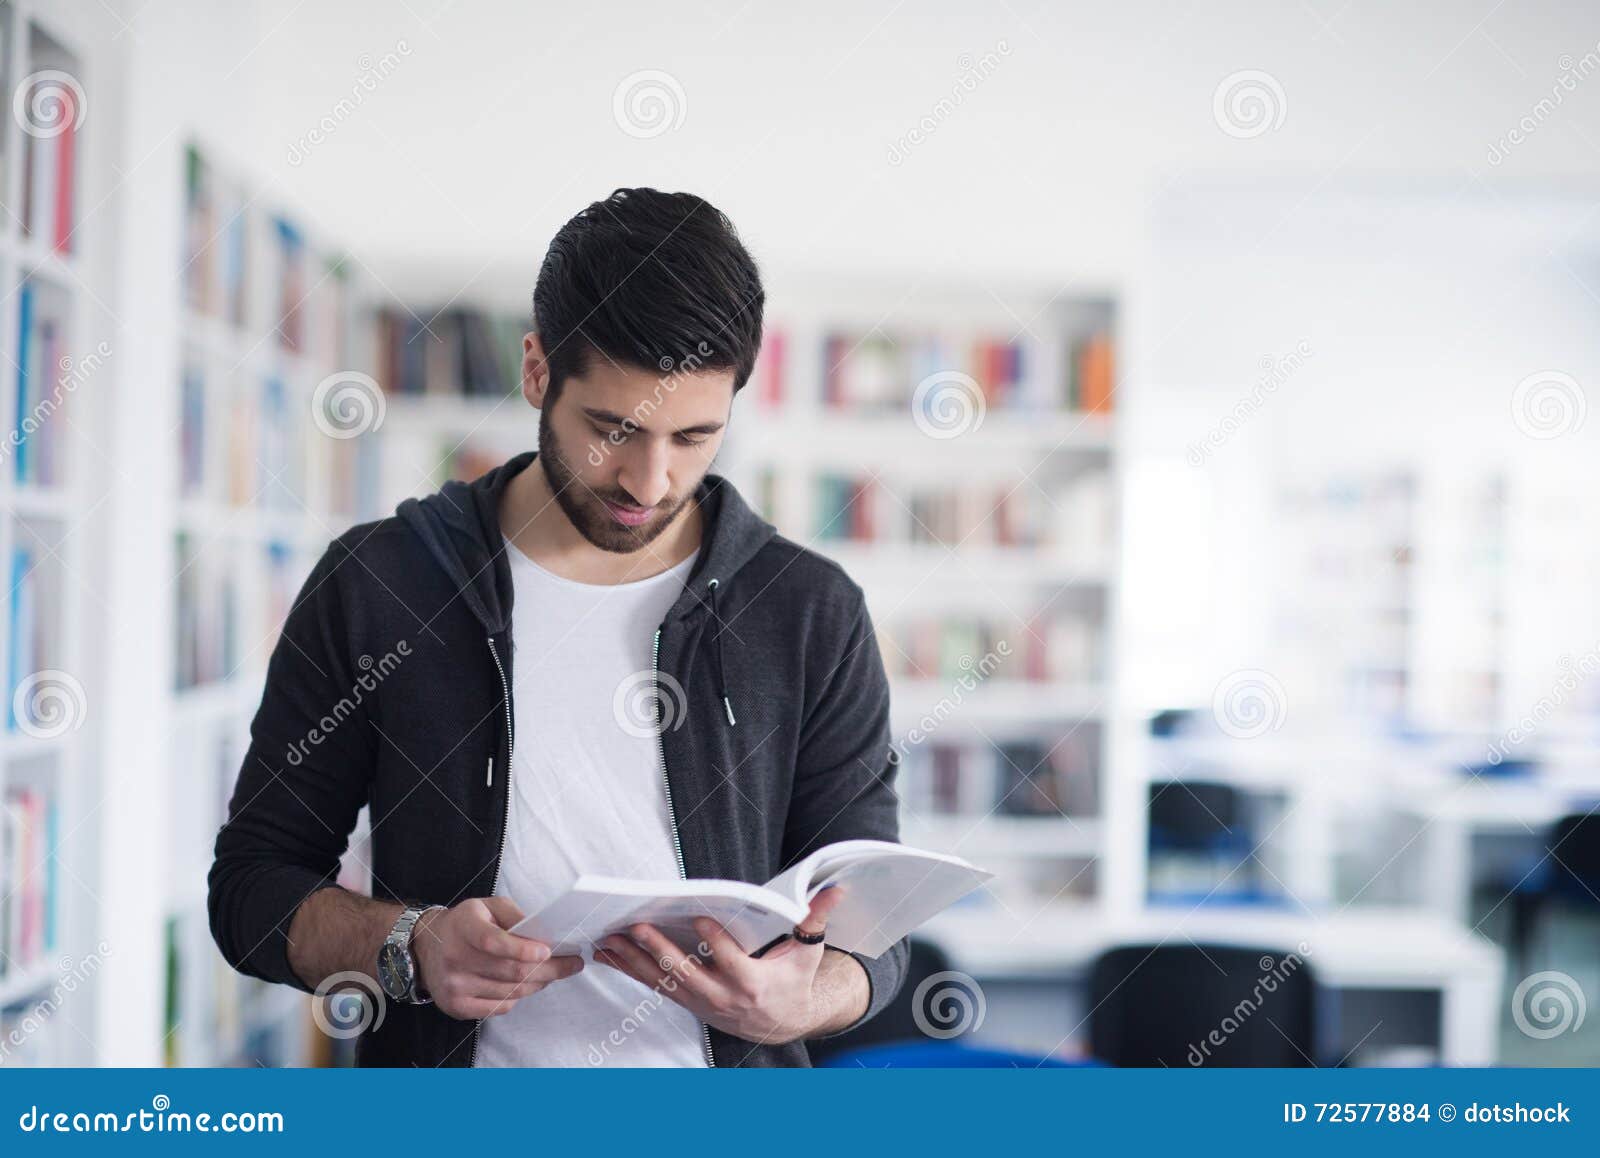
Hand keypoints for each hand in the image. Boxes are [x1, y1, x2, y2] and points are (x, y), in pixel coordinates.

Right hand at [410, 896, 583, 1019]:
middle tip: (572, 964)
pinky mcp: (456, 1006)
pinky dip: (519, 996)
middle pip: (511, 971)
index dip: (523, 948)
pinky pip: (500, 1007)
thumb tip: (546, 935)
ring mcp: (454, 986)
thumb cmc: (466, 924)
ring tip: (553, 972)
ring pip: (511, 991)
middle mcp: (455, 958)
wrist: (427, 947)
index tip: (548, 951)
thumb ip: (516, 917)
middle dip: (550, 969)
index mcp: (464, 927)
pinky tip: (525, 984)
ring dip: (539, 983)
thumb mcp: (489, 906)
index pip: (493, 942)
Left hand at [594, 886, 865, 1044]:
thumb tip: (835, 889)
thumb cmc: (794, 980)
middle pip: (686, 974)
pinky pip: (654, 987)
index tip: (699, 918)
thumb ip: (815, 919)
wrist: (784, 1022)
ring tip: (610, 938)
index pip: (731, 960)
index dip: (716, 940)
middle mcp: (723, 997)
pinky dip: (630, 970)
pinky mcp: (688, 1003)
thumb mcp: (809, 952)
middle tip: (637, 926)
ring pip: (663, 982)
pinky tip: (608, 954)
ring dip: (634, 960)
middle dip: (659, 950)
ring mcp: (702, 1003)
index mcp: (753, 982)